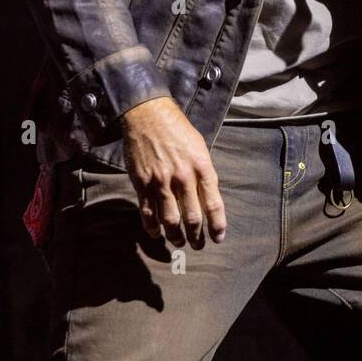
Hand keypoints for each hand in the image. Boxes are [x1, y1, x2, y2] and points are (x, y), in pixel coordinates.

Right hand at [119, 96, 226, 249]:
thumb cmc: (177, 129)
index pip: (213, 204)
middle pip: (192, 218)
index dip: (217, 225)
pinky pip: (148, 213)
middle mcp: (183, 177)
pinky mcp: (142, 183)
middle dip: (197, 237)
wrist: (148, 115)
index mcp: (202, 167)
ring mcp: (161, 182)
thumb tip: (208, 197)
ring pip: (170, 220)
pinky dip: (152, 228)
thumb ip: (204, 172)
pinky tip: (157, 234)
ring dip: (176, 237)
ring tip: (179, 243)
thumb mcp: (199, 147)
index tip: (218, 238)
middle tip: (198, 245)